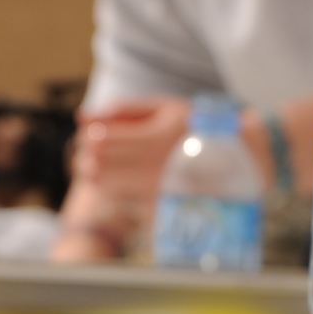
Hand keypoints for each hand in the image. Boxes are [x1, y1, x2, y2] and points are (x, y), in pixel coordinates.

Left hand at [52, 96, 187, 261]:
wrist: (232, 157)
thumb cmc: (191, 125)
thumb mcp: (162, 107)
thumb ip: (122, 109)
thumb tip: (80, 117)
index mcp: (153, 138)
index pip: (100, 140)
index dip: (88, 136)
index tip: (95, 134)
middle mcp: (153, 166)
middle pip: (97, 163)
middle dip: (87, 155)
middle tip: (97, 150)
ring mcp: (156, 189)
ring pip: (103, 185)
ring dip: (96, 173)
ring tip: (107, 164)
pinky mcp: (157, 205)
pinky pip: (119, 201)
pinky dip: (111, 190)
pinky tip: (121, 180)